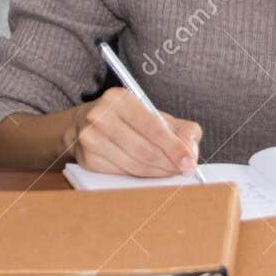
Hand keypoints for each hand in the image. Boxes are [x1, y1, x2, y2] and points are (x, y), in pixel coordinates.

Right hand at [69, 88, 201, 177]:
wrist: (84, 123)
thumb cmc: (126, 119)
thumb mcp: (152, 113)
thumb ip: (178, 127)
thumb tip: (191, 145)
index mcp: (120, 99)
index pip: (153, 128)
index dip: (174, 148)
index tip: (190, 162)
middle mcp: (101, 117)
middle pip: (144, 150)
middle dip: (169, 163)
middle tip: (183, 170)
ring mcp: (90, 139)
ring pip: (135, 165)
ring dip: (158, 172)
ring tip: (170, 170)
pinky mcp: (87, 160)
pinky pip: (122, 174)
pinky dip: (140, 176)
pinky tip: (149, 172)